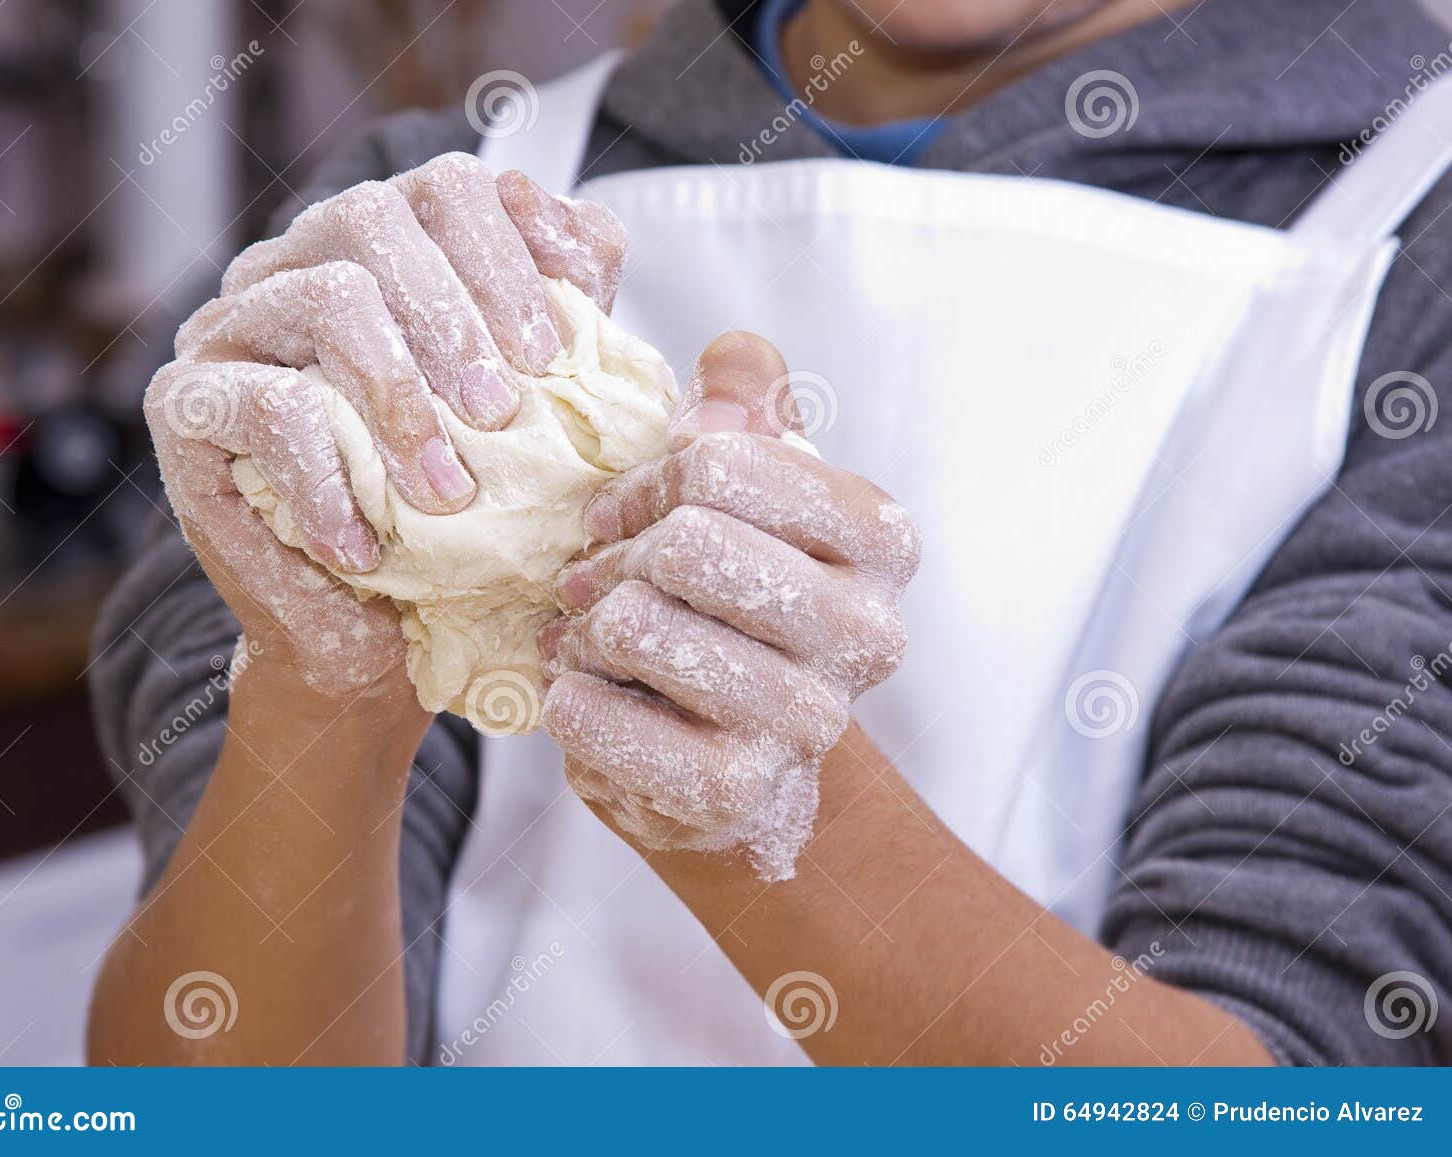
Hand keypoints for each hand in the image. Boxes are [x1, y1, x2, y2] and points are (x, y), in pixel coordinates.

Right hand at [145, 153, 627, 698]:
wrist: (377, 634)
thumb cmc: (459, 517)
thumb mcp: (534, 412)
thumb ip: (565, 316)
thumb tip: (587, 244)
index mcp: (383, 249)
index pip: (445, 189)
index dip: (506, 258)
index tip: (552, 356)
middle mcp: (298, 265)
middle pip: (375, 218)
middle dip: (455, 320)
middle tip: (501, 416)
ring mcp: (232, 325)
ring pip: (326, 298)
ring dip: (402, 398)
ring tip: (446, 494)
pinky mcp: (186, 402)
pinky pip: (267, 407)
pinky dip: (331, 482)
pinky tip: (365, 549)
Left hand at [538, 333, 920, 871]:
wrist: (732, 757)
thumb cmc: (732, 601)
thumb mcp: (749, 494)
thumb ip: (746, 413)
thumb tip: (734, 354)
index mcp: (881, 537)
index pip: (718, 462)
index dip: (645, 483)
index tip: (621, 513)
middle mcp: (869, 632)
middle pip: (683, 543)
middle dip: (614, 557)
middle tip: (592, 578)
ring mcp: (809, 721)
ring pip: (636, 627)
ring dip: (588, 628)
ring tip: (590, 637)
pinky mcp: (737, 793)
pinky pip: (601, 720)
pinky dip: (570, 698)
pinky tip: (584, 692)